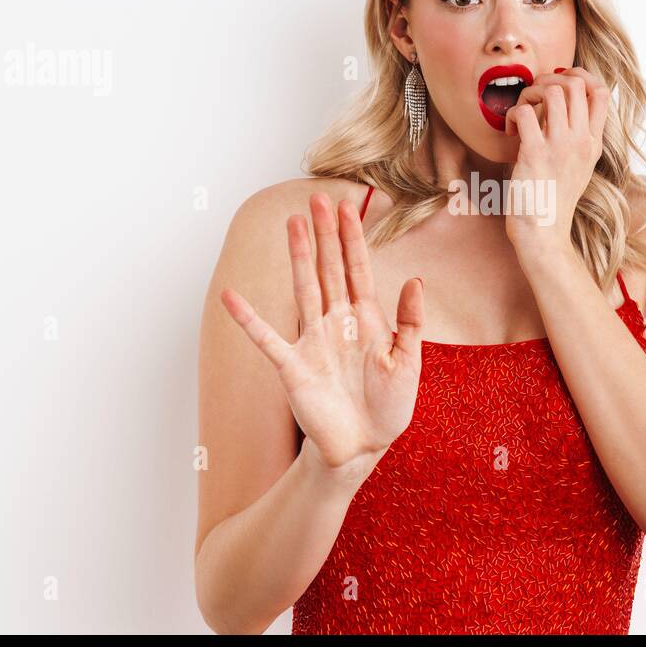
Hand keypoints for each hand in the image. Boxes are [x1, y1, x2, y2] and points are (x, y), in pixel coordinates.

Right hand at [220, 192, 423, 476]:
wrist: (362, 447)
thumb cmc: (388, 407)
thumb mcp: (408, 363)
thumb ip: (410, 322)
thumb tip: (415, 280)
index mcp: (366, 319)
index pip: (358, 269)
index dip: (353, 239)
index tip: (349, 206)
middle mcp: (337, 323)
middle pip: (329, 269)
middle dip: (324, 235)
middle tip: (318, 198)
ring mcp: (313, 341)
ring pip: (304, 289)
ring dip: (298, 257)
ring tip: (291, 224)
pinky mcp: (293, 366)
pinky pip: (266, 339)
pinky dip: (248, 319)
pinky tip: (230, 297)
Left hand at [503, 67, 609, 252]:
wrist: (544, 232)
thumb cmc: (554, 200)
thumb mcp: (579, 167)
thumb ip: (577, 138)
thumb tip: (562, 107)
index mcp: (593, 143)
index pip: (602, 92)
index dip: (580, 78)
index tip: (558, 87)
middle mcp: (581, 141)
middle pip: (576, 84)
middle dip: (550, 79)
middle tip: (535, 98)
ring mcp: (559, 146)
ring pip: (552, 90)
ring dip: (530, 93)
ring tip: (522, 112)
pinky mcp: (534, 153)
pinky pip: (524, 112)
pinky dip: (513, 114)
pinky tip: (511, 131)